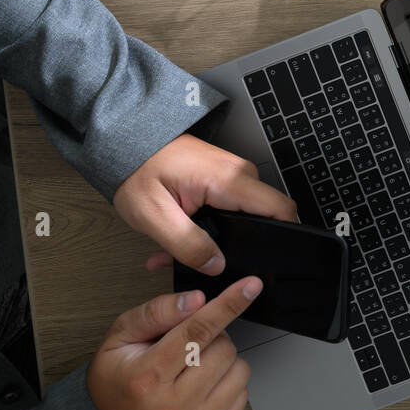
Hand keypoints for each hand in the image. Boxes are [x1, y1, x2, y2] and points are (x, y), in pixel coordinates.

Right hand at [87, 277, 261, 409]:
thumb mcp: (122, 333)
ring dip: (224, 361)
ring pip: (240, 372)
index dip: (227, 305)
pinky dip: (228, 384)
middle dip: (214, 338)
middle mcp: (171, 406)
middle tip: (190, 346)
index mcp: (147, 376)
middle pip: (224, 350)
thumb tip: (198, 299)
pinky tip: (203, 386)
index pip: (196, 332)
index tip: (251, 287)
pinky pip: (243, 396)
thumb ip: (159, 312)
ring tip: (196, 366)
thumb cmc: (117, 373)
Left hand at [113, 134, 296, 275]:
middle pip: (268, 216)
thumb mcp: (154, 216)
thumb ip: (187, 245)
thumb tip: (216, 265)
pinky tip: (188, 236)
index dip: (282, 238)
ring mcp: (234, 174)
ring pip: (249, 215)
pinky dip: (216, 225)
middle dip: (245, 244)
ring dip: (225, 237)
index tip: (264, 259)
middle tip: (210, 260)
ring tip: (187, 250)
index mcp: (228, 179)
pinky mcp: (225, 179)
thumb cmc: (136, 170)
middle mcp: (239, 173)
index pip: (281, 209)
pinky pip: (234, 207)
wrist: (127, 144)